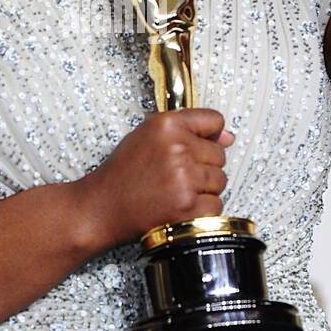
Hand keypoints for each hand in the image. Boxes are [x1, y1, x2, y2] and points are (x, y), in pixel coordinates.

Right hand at [74, 109, 235, 250]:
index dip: (208, 136)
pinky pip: (216, 205)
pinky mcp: (187, 206)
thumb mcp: (147, 136)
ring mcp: (184, 178)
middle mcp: (177, 148)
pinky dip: (202, 210)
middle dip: (203, 166)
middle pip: (219, 154)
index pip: (214, 120)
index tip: (197, 147)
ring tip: (176, 191)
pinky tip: (179, 206)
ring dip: (203, 189)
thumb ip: (188, 130)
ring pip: (220, 180)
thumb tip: (228, 137)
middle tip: (175, 175)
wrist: (102, 207)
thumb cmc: (123, 173)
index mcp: (167, 125)